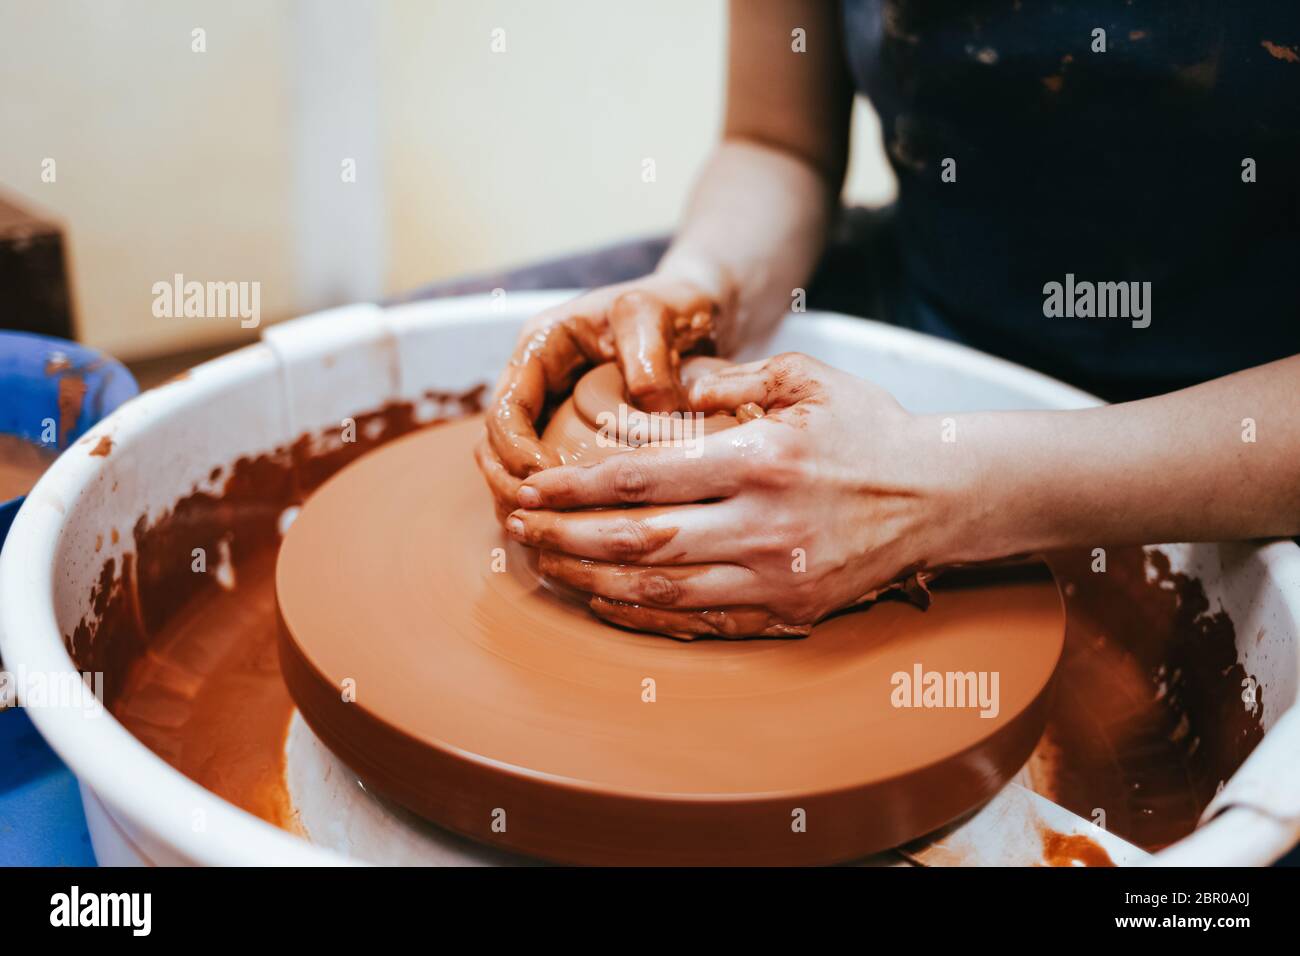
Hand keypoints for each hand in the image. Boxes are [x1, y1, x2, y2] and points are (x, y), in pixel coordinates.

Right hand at [475, 272, 733, 520]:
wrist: (696, 308)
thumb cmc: (674, 305)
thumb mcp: (659, 314)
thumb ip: (648, 355)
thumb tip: (649, 412)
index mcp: (542, 344)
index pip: (506, 408)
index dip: (517, 452)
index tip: (549, 484)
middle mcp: (535, 377)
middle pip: (495, 443)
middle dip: (511, 485)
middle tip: (543, 521)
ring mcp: (549, 406)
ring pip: (511, 463)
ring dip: (525, 500)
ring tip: (553, 532)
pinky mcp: (570, 431)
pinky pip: (545, 472)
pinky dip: (551, 501)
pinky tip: (576, 529)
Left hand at [504, 353, 963, 638]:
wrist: (942, 496)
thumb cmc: (869, 431)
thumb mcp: (806, 378)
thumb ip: (728, 379)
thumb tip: (662, 386)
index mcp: (759, 459)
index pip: (643, 479)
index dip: (576, 486)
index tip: (535, 484)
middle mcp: (763, 524)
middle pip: (638, 541)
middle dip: (566, 537)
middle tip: (520, 529)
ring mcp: (777, 576)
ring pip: (661, 591)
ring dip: (592, 580)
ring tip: (547, 566)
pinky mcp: (790, 610)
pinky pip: (701, 622)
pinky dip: (645, 615)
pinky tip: (606, 600)